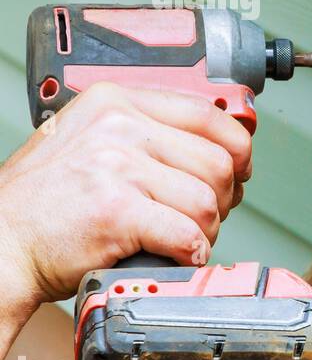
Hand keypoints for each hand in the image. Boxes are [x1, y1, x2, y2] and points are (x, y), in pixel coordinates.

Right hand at [0, 83, 251, 330]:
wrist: (1, 244)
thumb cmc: (45, 202)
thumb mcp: (88, 141)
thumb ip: (144, 134)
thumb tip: (214, 146)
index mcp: (114, 103)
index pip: (207, 115)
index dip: (237, 147)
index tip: (240, 168)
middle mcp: (118, 128)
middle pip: (217, 161)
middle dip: (223, 197)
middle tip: (206, 216)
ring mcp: (117, 168)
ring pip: (207, 201)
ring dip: (206, 229)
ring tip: (183, 238)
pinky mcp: (118, 212)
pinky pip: (188, 235)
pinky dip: (191, 253)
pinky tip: (175, 255)